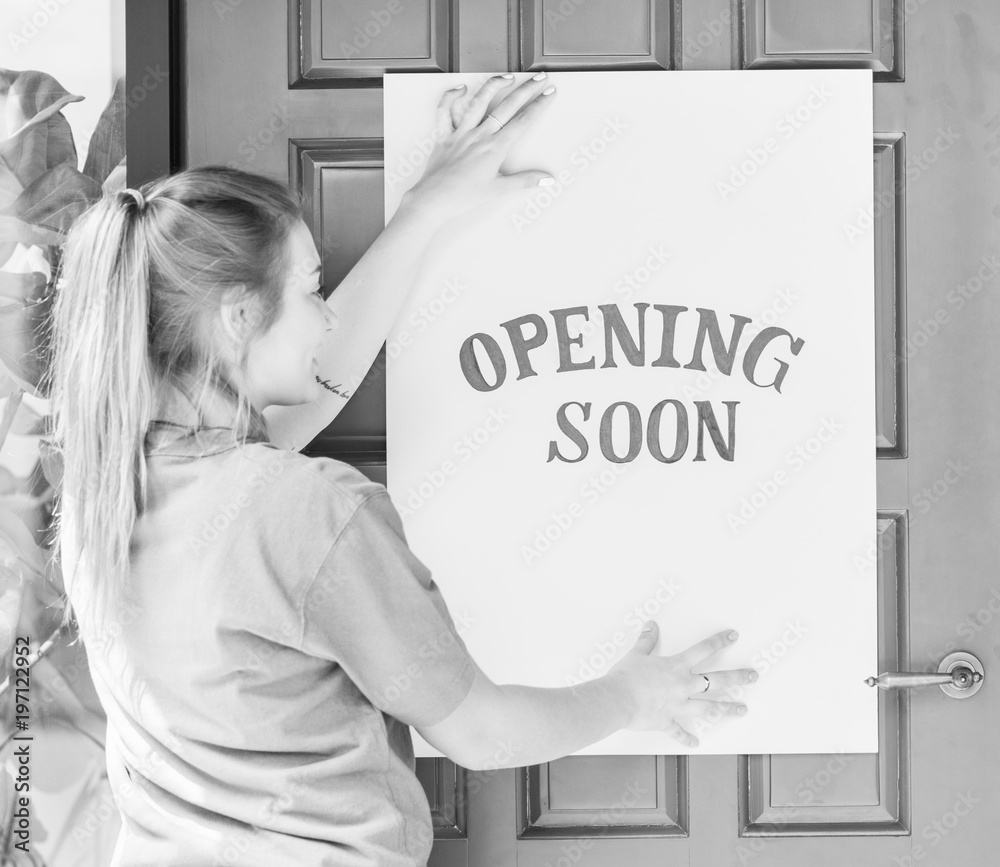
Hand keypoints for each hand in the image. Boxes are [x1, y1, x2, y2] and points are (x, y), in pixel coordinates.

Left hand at [400, 73, 556, 222]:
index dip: (538, 105)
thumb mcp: (498, 190)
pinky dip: (451, 97)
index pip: (522, 122)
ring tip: (507, 76)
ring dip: (494, 86)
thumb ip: (524, 181)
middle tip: (539, 77)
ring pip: (478, 102)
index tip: (549, 92)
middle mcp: (479, 136)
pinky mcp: (443, 135)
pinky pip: (445, 111)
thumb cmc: (464, 197)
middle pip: (506, 106)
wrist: (434, 200)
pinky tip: (461, 89)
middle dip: (525, 89)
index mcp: (494, 148)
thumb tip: (547, 179)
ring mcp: (460, 133)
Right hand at [609, 622, 757, 747]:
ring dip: (727, 709)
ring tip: (742, 710)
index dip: (719, 641)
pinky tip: (695, 743)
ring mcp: (678, 705)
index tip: (732, 636)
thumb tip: (651, 625)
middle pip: (716, 680)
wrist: (617, 700)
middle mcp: (683, 686)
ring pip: (709, 707)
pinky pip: (679, 731)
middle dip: (737, 677)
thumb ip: (646, 640)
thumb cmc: (626, 677)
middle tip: (753, 676)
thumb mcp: (636, 654)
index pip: (703, 649)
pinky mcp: (667, 721)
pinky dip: (686, 738)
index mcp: (676, 666)